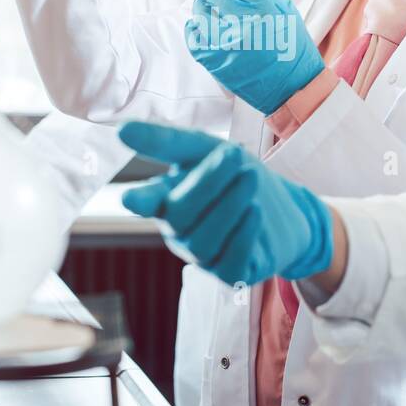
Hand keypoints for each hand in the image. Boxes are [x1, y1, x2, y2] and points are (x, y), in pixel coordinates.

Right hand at [118, 122, 332, 285]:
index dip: (139, 201)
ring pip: (204, 240)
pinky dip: (244, 234)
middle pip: (180, 215)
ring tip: (251, 177)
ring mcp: (202, 257)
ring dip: (230, 205)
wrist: (284, 207)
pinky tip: (256, 211)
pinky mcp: (230, 275)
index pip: (145, 203)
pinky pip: (230, 263)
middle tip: (235, 156)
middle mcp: (178, 232)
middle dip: (209, 182)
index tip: (130, 198)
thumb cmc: (233, 174)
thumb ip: (166, 140)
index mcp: (165, 200)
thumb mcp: (203, 148)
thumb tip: (121, 130)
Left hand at [185, 0, 323, 113]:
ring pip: (201, 11)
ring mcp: (228, 42)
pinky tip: (199, 23)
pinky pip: (194, 36)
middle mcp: (245, 22)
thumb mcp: (286, 11)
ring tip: (205, 0)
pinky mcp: (216, 61)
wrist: (292, 86)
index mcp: (265, 8)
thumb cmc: (291, 45)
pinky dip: (193, 26)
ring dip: (201, 2)